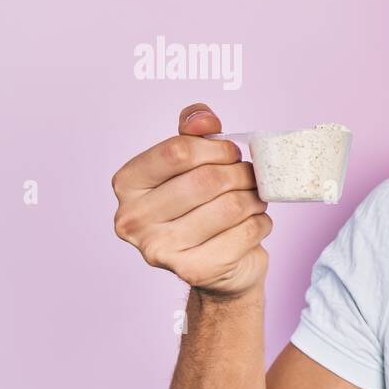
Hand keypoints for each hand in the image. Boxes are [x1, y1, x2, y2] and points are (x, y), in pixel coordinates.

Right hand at [112, 103, 271, 297]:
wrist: (218, 266)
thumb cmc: (202, 206)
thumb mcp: (193, 162)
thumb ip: (194, 131)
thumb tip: (204, 118)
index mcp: (128, 183)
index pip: (179, 151)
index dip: (217, 148)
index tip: (231, 153)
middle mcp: (133, 219)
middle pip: (208, 180)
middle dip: (241, 174)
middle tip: (249, 178)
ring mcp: (160, 250)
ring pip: (231, 206)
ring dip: (254, 198)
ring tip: (252, 200)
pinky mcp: (195, 271)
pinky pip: (247, 231)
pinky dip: (261, 223)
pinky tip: (251, 225)